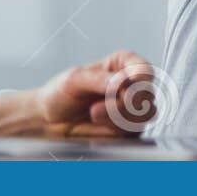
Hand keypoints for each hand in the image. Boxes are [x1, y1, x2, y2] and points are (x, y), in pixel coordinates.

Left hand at [35, 49, 156, 137]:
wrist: (50, 121)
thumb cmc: (60, 94)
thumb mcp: (75, 79)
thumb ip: (99, 79)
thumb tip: (122, 83)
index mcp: (123, 64)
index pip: (144, 69)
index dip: (141, 77)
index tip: (130, 82)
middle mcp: (131, 85)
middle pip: (146, 94)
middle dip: (123, 103)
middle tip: (97, 108)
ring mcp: (131, 108)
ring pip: (143, 114)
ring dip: (118, 117)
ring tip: (94, 114)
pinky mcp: (128, 128)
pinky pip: (134, 131)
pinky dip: (115, 130)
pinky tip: (98, 126)